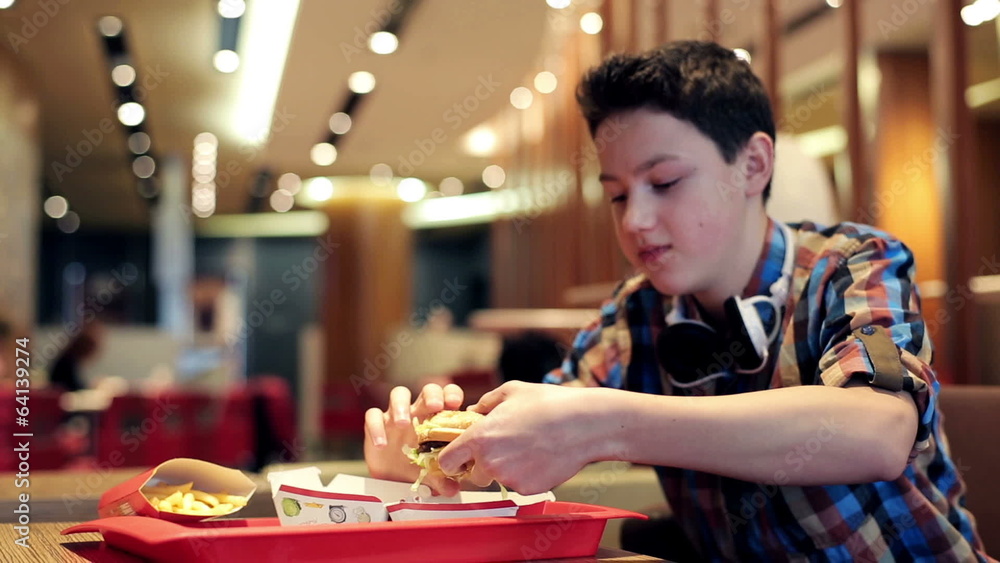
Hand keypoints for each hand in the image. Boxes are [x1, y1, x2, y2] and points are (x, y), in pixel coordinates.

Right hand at [364, 383, 464, 495]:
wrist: (392, 479)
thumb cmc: (416, 468)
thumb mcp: (430, 475)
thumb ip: (442, 480)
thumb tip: (452, 489)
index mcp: (436, 418)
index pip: (447, 395)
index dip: (451, 394)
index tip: (455, 403)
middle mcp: (418, 412)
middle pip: (427, 391)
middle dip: (432, 395)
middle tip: (435, 406)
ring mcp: (396, 415)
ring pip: (398, 395)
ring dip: (401, 406)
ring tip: (403, 423)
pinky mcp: (376, 423)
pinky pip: (373, 416)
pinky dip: (376, 428)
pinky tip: (381, 444)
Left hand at [437, 381, 608, 494]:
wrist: (584, 424)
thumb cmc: (549, 404)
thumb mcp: (512, 391)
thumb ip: (486, 403)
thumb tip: (473, 410)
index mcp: (480, 438)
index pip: (447, 461)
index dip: (450, 459)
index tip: (459, 456)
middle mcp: (490, 462)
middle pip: (473, 474)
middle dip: (483, 463)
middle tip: (505, 446)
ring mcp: (509, 478)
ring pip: (497, 479)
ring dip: (505, 468)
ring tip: (527, 447)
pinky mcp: (528, 489)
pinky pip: (518, 485)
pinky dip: (525, 474)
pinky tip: (540, 456)